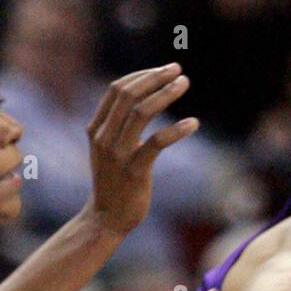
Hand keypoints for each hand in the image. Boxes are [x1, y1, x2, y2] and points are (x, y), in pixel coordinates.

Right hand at [84, 64, 198, 237]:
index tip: (164, 70)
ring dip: (166, 94)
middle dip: (155, 77)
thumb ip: (117, 126)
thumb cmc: (113, 183)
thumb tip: (141, 101)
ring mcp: (118, 155)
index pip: (117, 89)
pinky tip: (193, 123)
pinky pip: (157, 142)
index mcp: (97, 129)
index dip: (142, 75)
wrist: (105, 220)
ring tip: (185, 85)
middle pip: (129, 95)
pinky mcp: (134, 172)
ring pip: (142, 112)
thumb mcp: (107, 150)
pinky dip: (177, 130)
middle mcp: (104, 138)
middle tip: (178, 71)